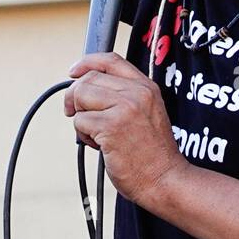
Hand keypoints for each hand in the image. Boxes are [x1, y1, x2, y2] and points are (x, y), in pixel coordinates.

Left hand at [64, 52, 185, 208]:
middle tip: (77, 114)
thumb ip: (123, 96)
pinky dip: (83, 135)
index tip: (74, 72)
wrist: (164, 179)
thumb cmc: (152, 154)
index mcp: (146, 87)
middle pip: (89, 78)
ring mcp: (124, 108)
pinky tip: (100, 146)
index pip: (111, 60)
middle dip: (75, 96)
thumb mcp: (147, 113)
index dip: (87, 62)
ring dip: (80, 117)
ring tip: (96, 134)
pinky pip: (80, 121)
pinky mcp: (111, 126)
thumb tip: (86, 88)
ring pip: (80, 96)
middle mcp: (137, 92)